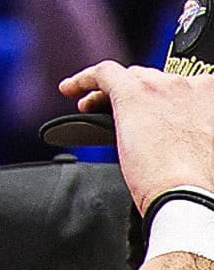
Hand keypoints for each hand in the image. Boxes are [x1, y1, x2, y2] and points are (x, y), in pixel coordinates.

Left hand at [53, 56, 213, 208]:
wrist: (187, 194)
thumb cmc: (196, 183)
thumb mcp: (201, 147)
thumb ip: (188, 134)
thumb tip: (171, 145)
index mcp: (209, 97)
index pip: (177, 89)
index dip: (156, 99)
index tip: (147, 115)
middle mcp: (189, 86)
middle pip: (151, 80)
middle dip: (131, 94)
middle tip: (110, 114)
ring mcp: (162, 87)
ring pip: (128, 77)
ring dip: (107, 90)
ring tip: (88, 106)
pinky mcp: (133, 94)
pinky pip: (104, 74)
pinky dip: (84, 79)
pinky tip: (69, 89)